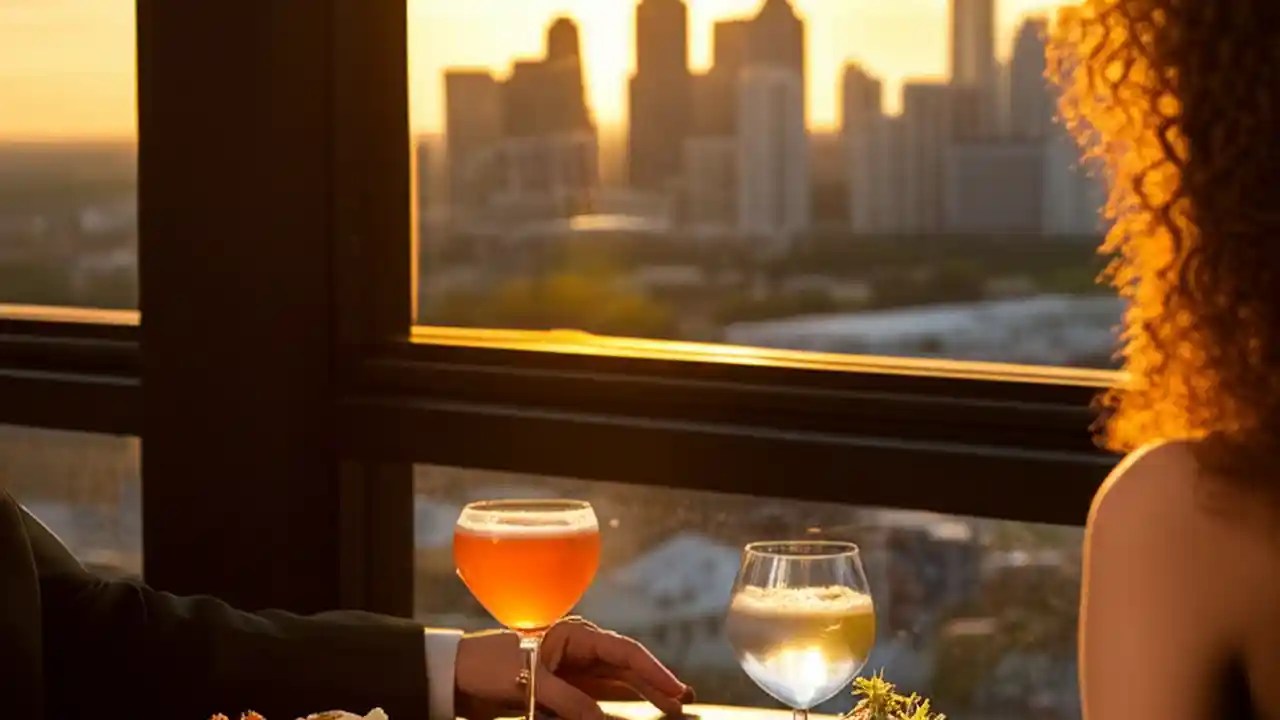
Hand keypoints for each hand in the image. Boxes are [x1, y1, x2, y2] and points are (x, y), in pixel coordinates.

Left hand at [454, 617, 694, 719]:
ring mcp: (574, 671)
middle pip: (627, 668)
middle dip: (656, 685)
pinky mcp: (564, 691)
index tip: (677, 690)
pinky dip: (615, 709)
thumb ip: (570, 703)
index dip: (654, 671)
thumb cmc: (490, 667)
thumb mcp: (533, 684)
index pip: (625, 651)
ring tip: (669, 710)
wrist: (457, 677)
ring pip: (617, 685)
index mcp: (574, 636)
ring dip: (642, 697)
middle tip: (683, 704)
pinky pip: (598, 700)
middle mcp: (579, 650)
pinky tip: (633, 716)